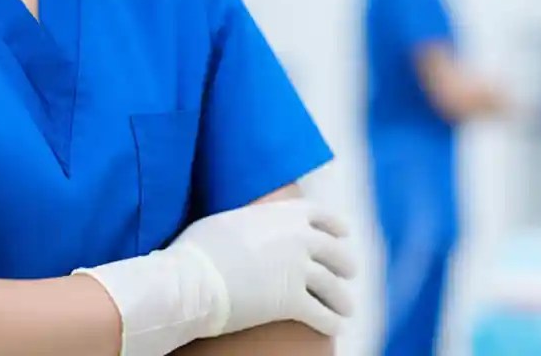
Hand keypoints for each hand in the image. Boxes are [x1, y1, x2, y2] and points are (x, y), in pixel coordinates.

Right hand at [174, 199, 355, 336]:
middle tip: (349, 272)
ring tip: (346, 308)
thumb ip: (253, 220)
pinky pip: (321, 314)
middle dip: (344, 264)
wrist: (192, 280)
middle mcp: (300, 238)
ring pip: (333, 286)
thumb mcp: (230, 220)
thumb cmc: (199, 249)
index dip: (336, 226)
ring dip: (342, 299)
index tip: (343, 234)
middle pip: (335, 252)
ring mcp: (299, 270)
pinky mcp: (292, 302)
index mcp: (286, 213)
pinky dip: (331, 321)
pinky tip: (335, 327)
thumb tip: (252, 224)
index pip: (322, 216)